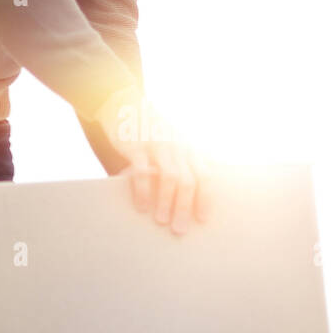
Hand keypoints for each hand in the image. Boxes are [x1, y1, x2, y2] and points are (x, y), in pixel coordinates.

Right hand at [91, 83, 212, 234]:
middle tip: (180, 230)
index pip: (206, 175)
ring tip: (161, 221)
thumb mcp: (177, 139)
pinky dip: (143, 191)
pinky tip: (141, 207)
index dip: (206, 198)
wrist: (126, 103)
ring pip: (169, 177)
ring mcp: (158, 145)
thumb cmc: (154, 130)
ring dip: (166, 202)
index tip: (203, 220)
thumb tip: (201, 189)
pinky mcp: (136, 146)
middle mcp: (178, 146)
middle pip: (189, 180)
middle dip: (186, 207)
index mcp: (190, 148)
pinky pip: (142, 171)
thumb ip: (189, 159)